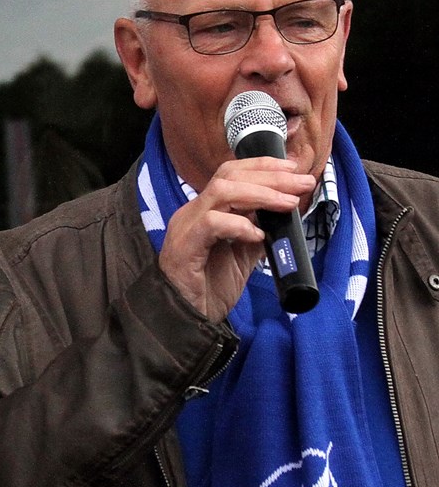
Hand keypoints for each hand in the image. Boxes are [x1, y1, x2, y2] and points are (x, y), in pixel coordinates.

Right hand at [158, 157, 314, 321]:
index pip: (232, 173)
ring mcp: (186, 227)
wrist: (186, 320)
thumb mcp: (242, 256)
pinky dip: (239, 225)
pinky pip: (212, 223)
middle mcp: (193, 212)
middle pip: (229, 176)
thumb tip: (284, 215)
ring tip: (288, 203)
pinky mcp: (185, 246)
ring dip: (260, 193)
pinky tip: (258, 235)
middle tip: (301, 182)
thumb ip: (257, 232)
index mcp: (205, 210)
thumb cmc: (209, 289)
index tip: (294, 169)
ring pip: (222, 192)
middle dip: (270, 175)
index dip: (263, 166)